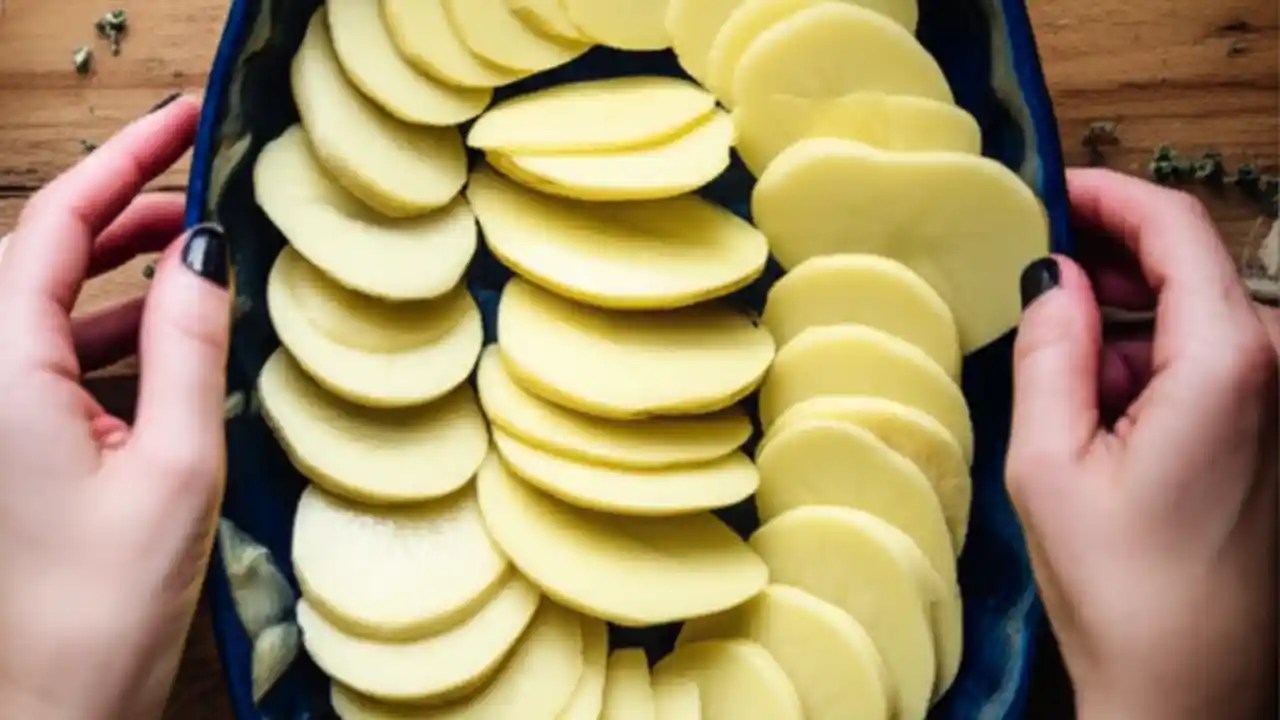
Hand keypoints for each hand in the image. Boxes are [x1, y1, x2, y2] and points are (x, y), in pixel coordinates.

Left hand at [0, 99, 230, 717]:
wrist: (44, 711)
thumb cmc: (100, 609)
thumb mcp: (174, 465)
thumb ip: (190, 346)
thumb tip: (207, 252)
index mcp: (2, 370)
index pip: (56, 223)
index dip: (125, 158)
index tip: (186, 121)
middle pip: (48, 253)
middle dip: (127, 206)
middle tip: (203, 177)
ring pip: (56, 304)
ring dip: (125, 269)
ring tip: (198, 248)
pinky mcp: (15, 444)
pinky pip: (60, 356)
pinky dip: (118, 329)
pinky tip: (175, 336)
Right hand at [1008, 169, 1277, 718]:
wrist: (1190, 685)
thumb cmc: (1124, 589)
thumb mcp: (1050, 461)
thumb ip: (1049, 349)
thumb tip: (1049, 276)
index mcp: (1227, 362)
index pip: (1177, 227)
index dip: (1108, 193)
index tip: (1048, 189)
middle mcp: (1271, 367)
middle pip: (1188, 266)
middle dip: (1107, 258)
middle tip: (1029, 273)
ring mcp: (1275, 400)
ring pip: (1191, 314)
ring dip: (1119, 319)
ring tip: (1052, 364)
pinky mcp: (1264, 430)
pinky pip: (1202, 360)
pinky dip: (1144, 361)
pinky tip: (1092, 407)